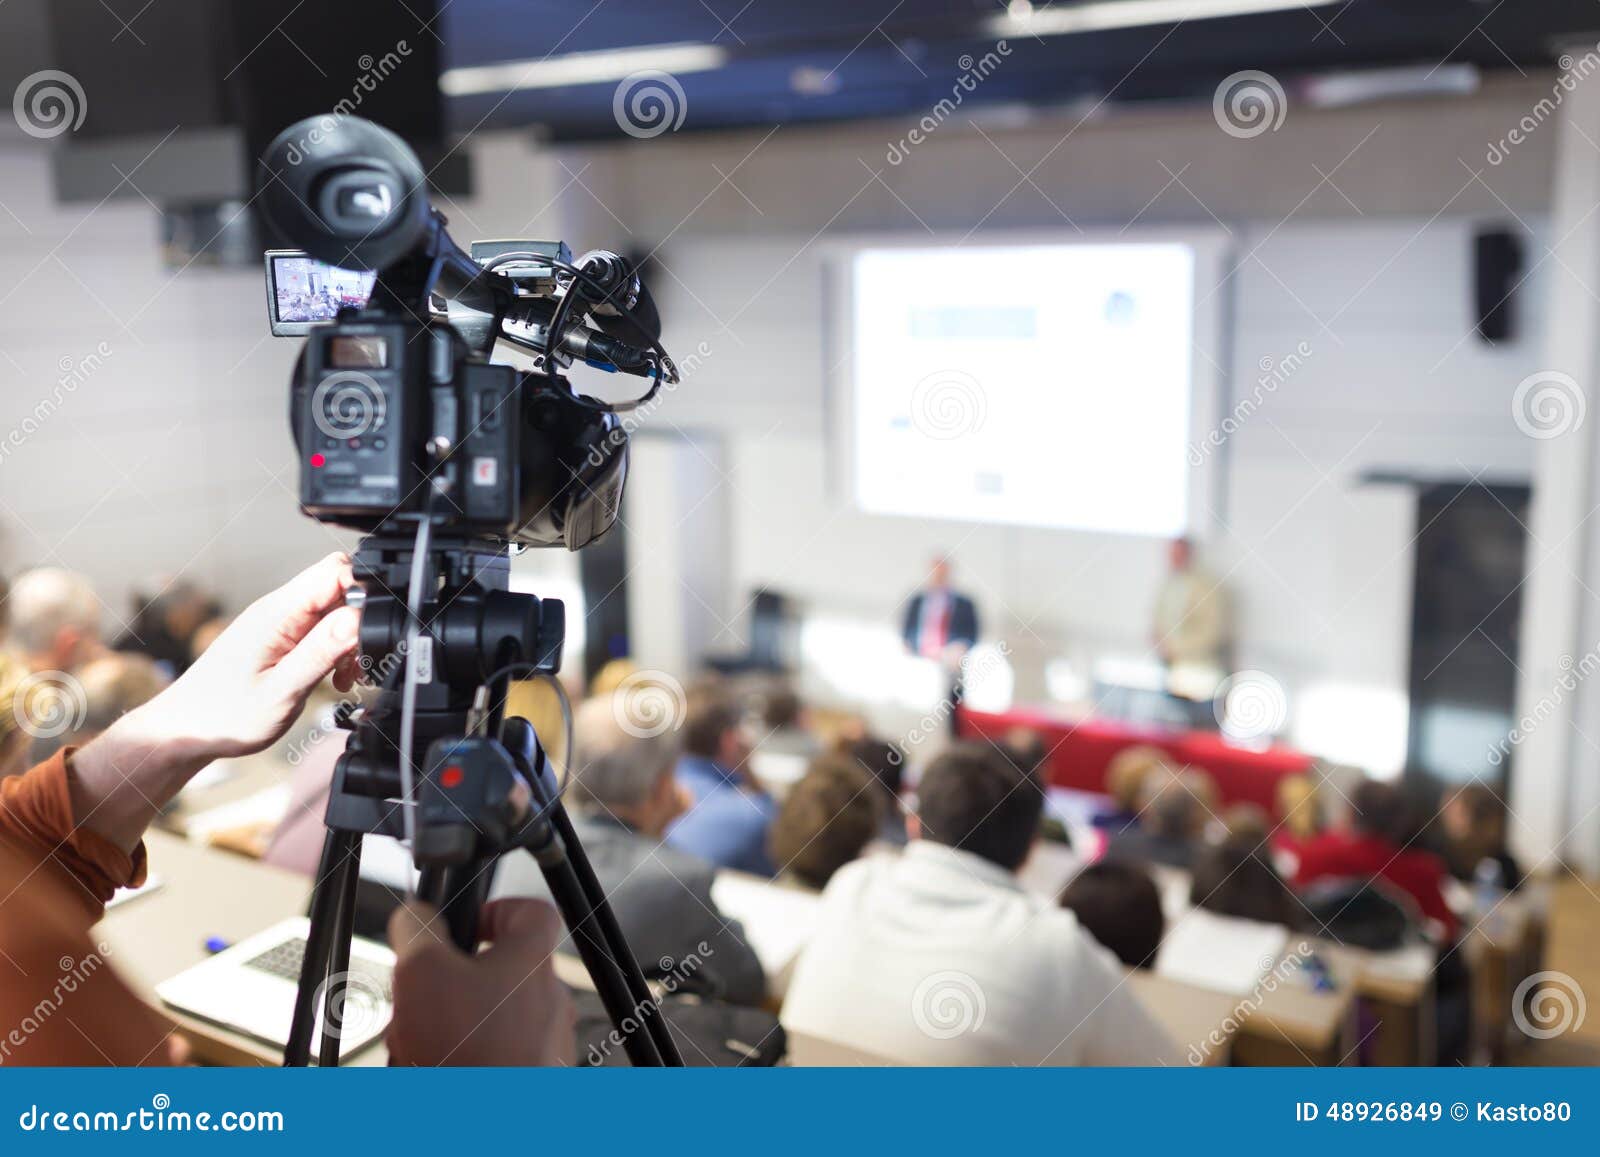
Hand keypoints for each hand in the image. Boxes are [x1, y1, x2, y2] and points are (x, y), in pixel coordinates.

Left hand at [70, 553, 360, 850]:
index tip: (368, 633)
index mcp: (278, 613)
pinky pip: (320, 628)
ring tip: (343, 676)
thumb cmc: (223, 716)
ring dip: (349, 640)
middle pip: (339, 586)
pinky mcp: (280, 637)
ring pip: (334, 610)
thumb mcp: (282, 691)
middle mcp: (278, 610)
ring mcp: (279, 622)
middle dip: (361, 620)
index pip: (336, 571)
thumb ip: (322, 652)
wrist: (185, 729)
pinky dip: (335, 650)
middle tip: (356, 661)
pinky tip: (332, 677)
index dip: (363, 594)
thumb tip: (358, 619)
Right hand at [387, 899, 575, 1066]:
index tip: (465, 929)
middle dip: (452, 983)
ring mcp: (546, 1043)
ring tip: (419, 1044)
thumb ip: (418, 928)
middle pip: (500, 971)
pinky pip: (498, 1056)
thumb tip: (416, 914)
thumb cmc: (467, 1051)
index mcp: (531, 961)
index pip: (531, 912)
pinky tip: (437, 1068)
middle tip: (421, 1000)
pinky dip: (465, 1059)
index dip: (494, 911)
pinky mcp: (534, 1078)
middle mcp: (550, 1000)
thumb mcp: (421, 970)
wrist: (490, 1128)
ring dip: (452, 1025)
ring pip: (493, 1018)